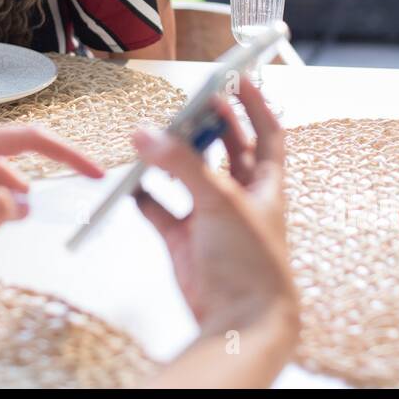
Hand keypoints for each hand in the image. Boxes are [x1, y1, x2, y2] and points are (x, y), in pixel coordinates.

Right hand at [132, 79, 298, 340]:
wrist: (241, 321)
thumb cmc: (252, 265)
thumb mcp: (220, 201)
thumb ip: (180, 165)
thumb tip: (146, 134)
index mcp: (265, 184)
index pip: (267, 133)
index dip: (255, 105)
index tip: (237, 78)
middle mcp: (239, 197)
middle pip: (225, 149)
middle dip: (206, 126)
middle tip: (184, 104)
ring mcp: (210, 219)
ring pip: (189, 177)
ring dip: (171, 157)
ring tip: (152, 136)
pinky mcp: (184, 241)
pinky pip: (160, 210)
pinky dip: (145, 196)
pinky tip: (132, 182)